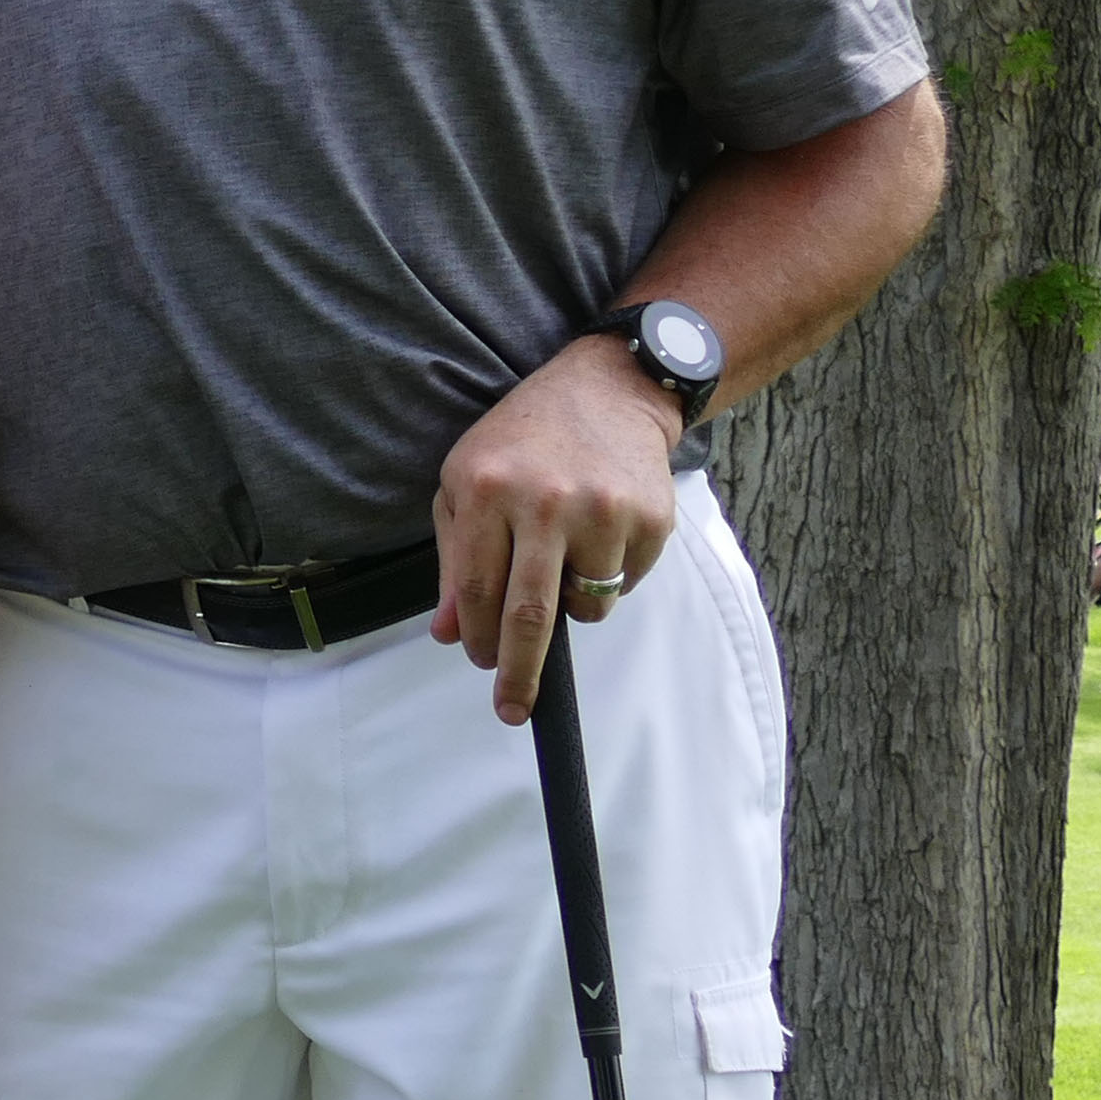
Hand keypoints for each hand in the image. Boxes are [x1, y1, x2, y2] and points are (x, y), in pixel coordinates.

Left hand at [430, 338, 685, 725]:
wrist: (608, 390)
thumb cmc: (522, 441)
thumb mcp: (466, 484)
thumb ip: (454, 560)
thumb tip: (449, 634)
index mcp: (487, 491)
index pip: (476, 591)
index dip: (478, 639)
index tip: (482, 667)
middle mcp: (546, 502)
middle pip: (530, 615)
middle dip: (519, 673)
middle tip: (512, 709)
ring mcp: (604, 511)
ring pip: (586, 606)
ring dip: (571, 608)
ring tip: (564, 562)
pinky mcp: (651, 520)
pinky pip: (624, 584)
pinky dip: (608, 578)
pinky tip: (599, 535)